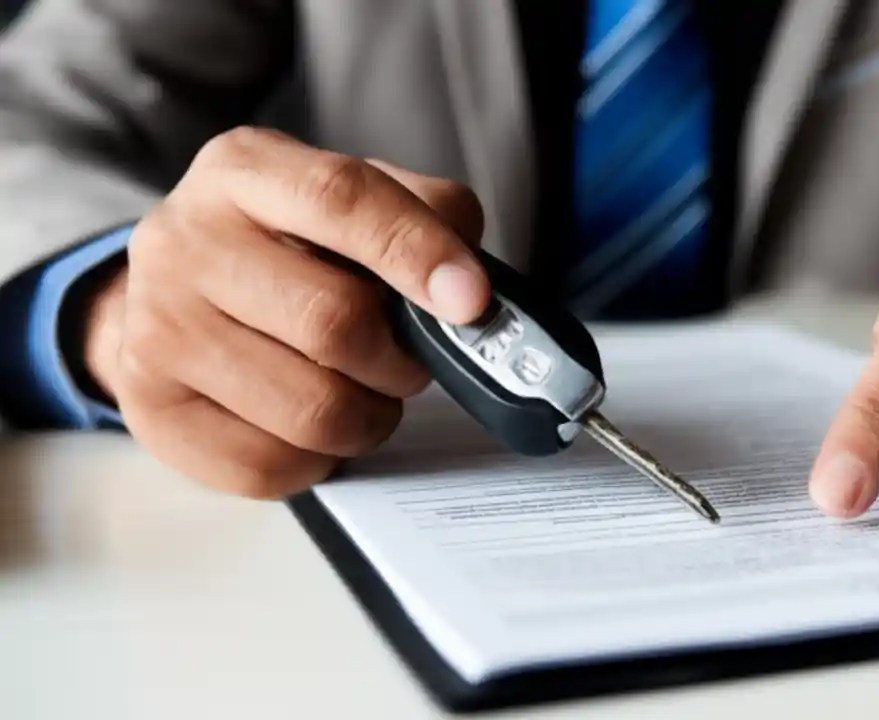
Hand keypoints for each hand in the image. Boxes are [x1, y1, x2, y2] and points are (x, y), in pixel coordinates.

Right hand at [83, 127, 489, 497]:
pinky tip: (311, 426)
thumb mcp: (355, 199)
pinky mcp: (151, 410)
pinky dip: (319, 460)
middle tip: (409, 361)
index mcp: (243, 171)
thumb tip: (471, 286)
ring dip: (369, 418)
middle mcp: (183, 241)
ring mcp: (156, 328)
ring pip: (312, 410)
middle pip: (333, 321)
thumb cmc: (288, 248)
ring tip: (364, 394)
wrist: (173, 293)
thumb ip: (427, 217)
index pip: (341, 200)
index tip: (472, 300)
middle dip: (401, 359)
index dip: (418, 253)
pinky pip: (272, 466)